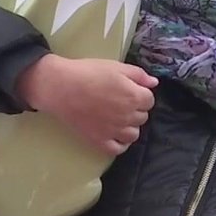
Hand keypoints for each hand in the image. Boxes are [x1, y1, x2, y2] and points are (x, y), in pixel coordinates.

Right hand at [16, 54, 156, 156]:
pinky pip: (118, 149)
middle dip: (135, 109)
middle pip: (142, 117)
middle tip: (119, 100)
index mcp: (134, 96)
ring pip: (133, 134)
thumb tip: (154, 83)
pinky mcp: (100, 141)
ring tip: (117, 117)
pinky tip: (114, 134)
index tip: (129, 89)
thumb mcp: (115, 66)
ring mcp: (114, 131)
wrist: (61, 87)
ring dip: (129, 126)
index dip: (140, 93)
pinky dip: (120, 143)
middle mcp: (128, 116)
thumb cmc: (88, 72)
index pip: (149, 100)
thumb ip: (138, 75)